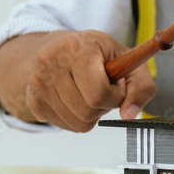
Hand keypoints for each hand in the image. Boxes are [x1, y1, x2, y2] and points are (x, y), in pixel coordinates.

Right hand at [0, 30, 156, 131]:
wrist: (60, 49)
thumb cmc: (96, 54)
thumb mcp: (127, 59)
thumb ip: (141, 87)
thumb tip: (129, 115)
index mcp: (76, 47)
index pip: (98, 93)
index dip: (115, 96)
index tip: (116, 85)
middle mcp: (51, 62)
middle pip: (87, 111)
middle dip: (104, 106)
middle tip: (103, 89)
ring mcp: (38, 83)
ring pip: (77, 123)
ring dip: (92, 114)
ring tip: (90, 93)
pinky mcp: (33, 100)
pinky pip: (65, 126)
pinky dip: (77, 118)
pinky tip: (76, 99)